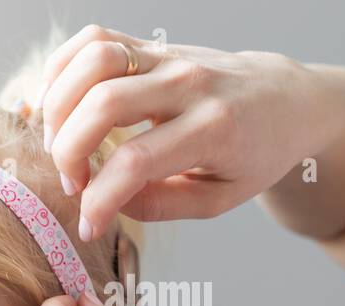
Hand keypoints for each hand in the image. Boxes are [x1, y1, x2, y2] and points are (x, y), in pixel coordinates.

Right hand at [41, 25, 339, 240]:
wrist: (286, 101)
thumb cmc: (253, 154)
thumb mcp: (219, 199)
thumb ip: (160, 205)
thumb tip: (105, 203)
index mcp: (215, 128)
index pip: (134, 163)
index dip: (97, 202)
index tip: (88, 227)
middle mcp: (189, 83)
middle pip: (103, 103)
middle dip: (69, 153)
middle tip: (73, 183)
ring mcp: (168, 57)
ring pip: (93, 60)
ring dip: (59, 107)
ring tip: (59, 143)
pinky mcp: (152, 45)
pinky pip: (93, 39)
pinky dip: (61, 71)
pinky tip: (58, 107)